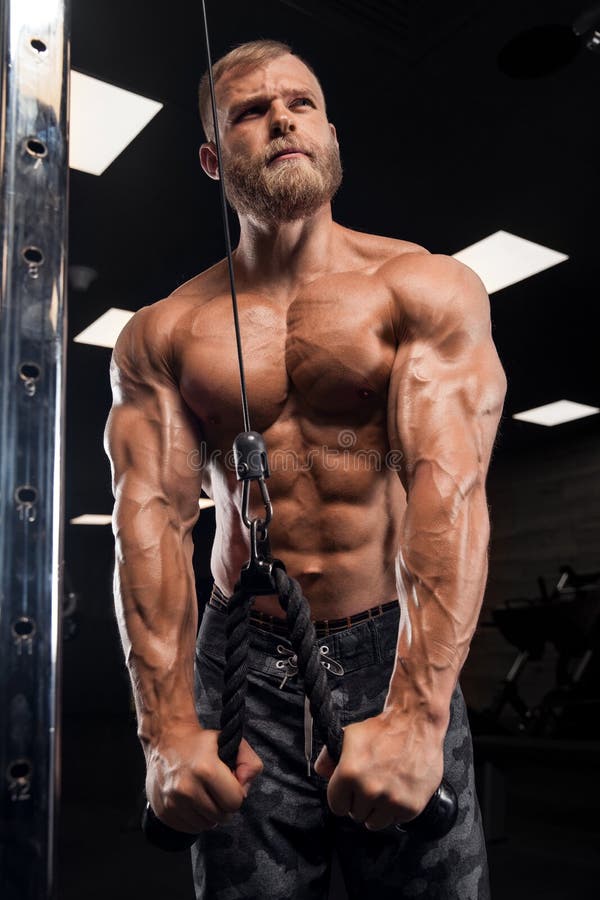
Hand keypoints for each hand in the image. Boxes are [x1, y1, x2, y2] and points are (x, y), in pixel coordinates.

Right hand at [145, 723, 262, 832]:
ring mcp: (173, 802)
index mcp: (206, 769)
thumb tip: (245, 791)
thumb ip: (250, 763)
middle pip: (221, 817)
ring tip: (203, 794)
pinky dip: (194, 819)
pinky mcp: (163, 812)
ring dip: (208, 814)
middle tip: (216, 790)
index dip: (236, 794)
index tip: (229, 785)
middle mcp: (187, 788)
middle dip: (223, 805)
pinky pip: (189, 828)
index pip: (235, 802)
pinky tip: (191, 802)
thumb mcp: (230, 741)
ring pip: (205, 825)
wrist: (166, 739)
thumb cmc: (201, 742)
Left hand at [313, 712, 443, 830]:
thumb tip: (323, 773)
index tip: (351, 792)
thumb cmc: (384, 729)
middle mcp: (369, 789)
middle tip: (372, 784)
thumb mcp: (349, 735)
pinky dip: (396, 809)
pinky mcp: (411, 807)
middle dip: (361, 801)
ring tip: (384, 788)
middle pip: (356, 814)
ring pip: (374, 823)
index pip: (337, 806)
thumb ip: (329, 757)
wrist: (416, 724)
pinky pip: (395, 820)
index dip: (343, 798)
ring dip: (377, 810)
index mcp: (350, 773)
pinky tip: (398, 789)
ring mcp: (391, 800)